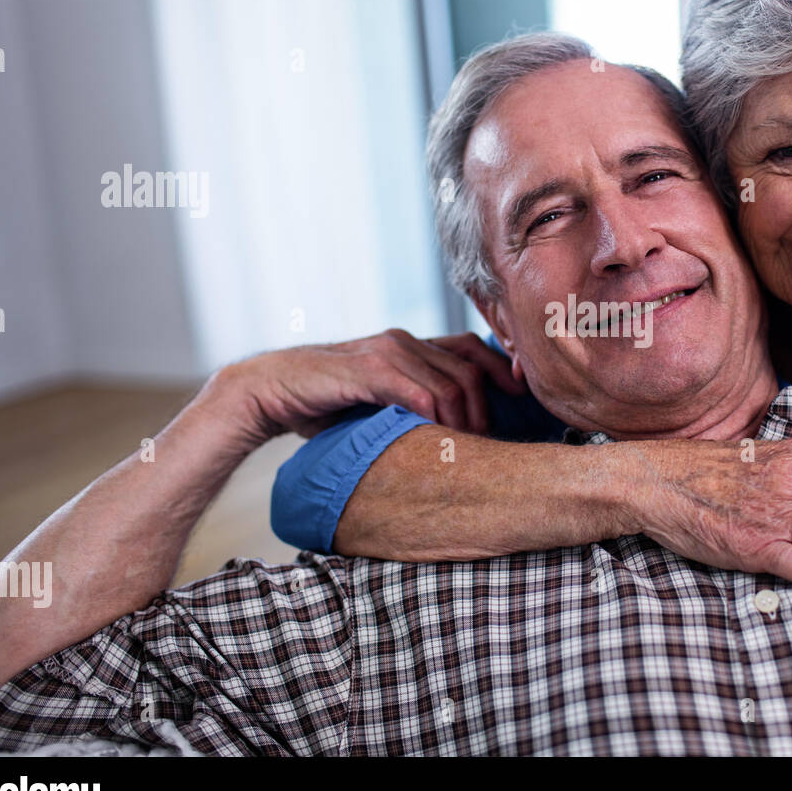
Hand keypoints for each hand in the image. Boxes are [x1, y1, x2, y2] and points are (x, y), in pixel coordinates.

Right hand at [213, 329, 526, 445]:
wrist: (270, 390)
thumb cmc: (327, 402)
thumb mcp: (380, 400)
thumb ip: (414, 402)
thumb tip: (458, 433)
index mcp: (411, 345)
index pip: (473, 348)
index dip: (502, 369)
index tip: (521, 398)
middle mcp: (404, 341)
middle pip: (470, 369)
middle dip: (486, 408)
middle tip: (486, 443)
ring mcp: (387, 351)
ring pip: (451, 383)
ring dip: (464, 420)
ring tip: (464, 449)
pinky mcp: (368, 368)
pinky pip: (419, 392)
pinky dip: (435, 416)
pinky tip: (436, 438)